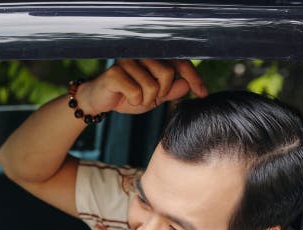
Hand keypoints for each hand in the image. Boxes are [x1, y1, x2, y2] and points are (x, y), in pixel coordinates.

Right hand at [77, 59, 207, 115]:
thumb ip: (171, 90)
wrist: (100, 102)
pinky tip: (125, 99)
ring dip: (145, 100)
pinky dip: (134, 102)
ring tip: (134, 98)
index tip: (203, 94)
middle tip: (148, 98)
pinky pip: (136, 92)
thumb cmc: (127, 96)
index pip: (180, 62)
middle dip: (161, 94)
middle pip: (167, 74)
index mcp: (154, 57)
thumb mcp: (154, 97)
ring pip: (152, 86)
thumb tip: (188, 85)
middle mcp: (142, 54)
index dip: (193, 77)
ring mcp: (128, 61)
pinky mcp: (115, 72)